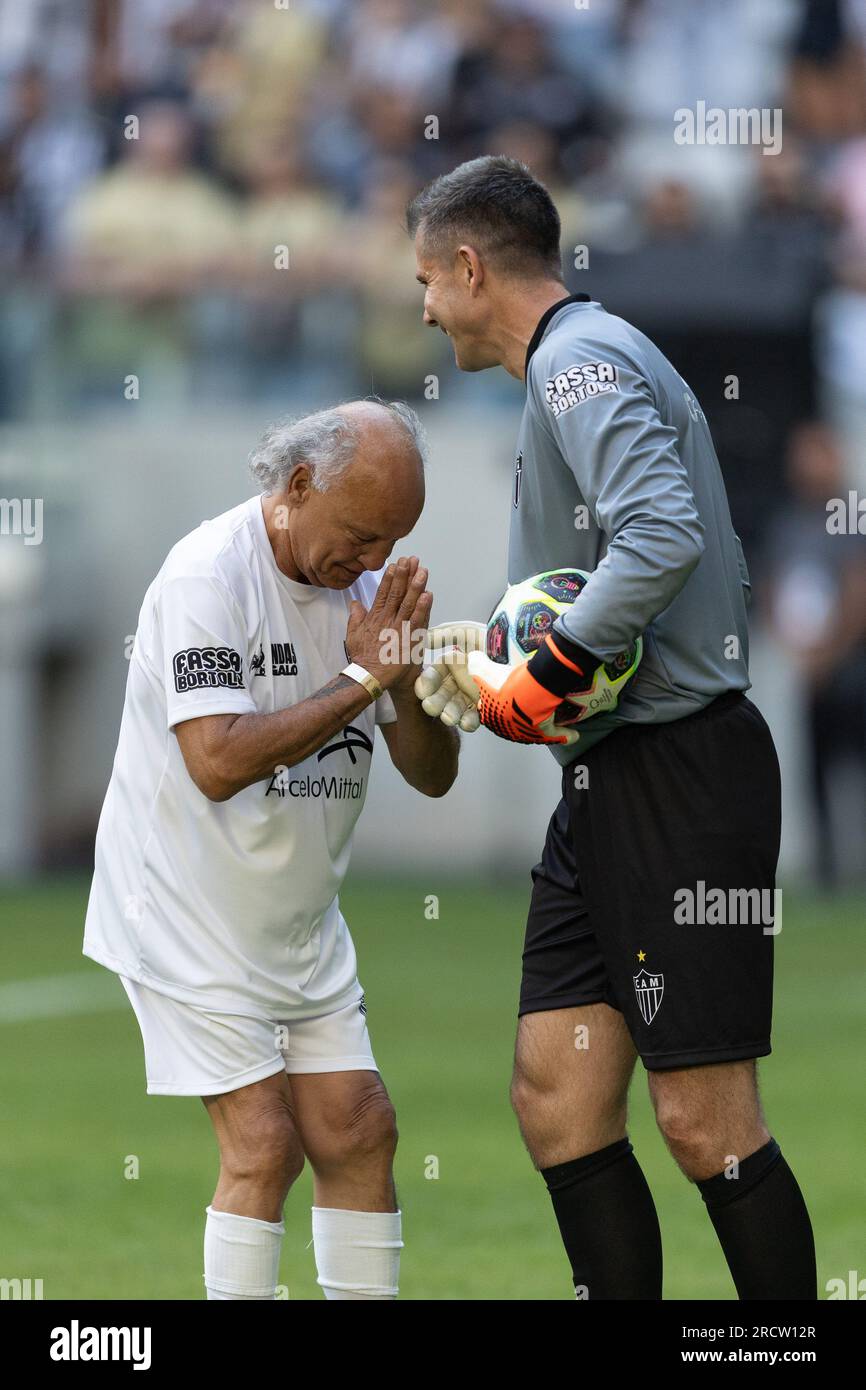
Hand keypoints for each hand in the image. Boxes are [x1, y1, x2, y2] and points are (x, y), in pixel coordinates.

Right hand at [345, 557, 430, 692]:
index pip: (383, 592)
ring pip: (408, 603)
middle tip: (412, 560)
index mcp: (375, 617)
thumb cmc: (363, 658)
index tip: (396, 563)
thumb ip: (355, 617)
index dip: (391, 577)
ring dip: (416, 586)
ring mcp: (398, 629)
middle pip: (397, 593)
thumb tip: (355, 603)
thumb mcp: (353, 634)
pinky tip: (428, 595)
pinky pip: (417, 621)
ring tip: (422, 571)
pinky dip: (423, 608)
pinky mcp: (408, 640)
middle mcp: (387, 619)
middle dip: (405, 575)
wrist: (369, 677)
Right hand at [414, 620, 486, 731]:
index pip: (433, 677)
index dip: (427, 684)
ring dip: (450, 713)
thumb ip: (441, 636)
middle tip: (431, 707)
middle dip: (436, 702)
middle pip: (442, 695)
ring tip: (448, 717)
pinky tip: (467, 722)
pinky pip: (476, 718)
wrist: (525, 651)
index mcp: (452, 664)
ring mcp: (475, 695)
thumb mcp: (465, 632)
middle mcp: (461, 681)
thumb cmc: (494, 639)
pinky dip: (469, 721)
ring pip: (456, 709)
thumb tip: (421, 640)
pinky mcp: (489, 708)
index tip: (422, 690)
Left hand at [460, 650, 578, 744]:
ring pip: (533, 732)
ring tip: (545, 719)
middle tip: (525, 705)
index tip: (504, 696)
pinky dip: (565, 735)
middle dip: (516, 718)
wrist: (530, 689)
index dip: (496, 705)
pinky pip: (556, 736)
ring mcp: (527, 733)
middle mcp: (508, 729)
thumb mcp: (484, 668)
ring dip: (538, 727)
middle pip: (512, 725)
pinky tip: (573, 734)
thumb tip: (472, 657)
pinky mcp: (545, 732)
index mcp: (493, 717)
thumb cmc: (506, 681)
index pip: (490, 715)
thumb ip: (476, 663)